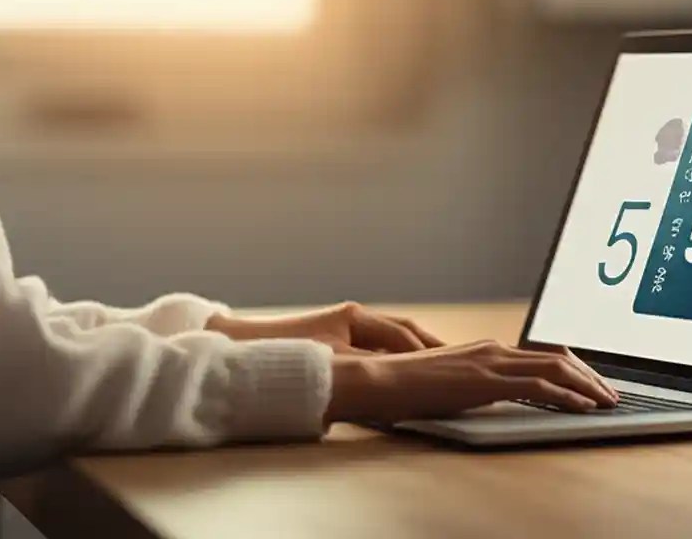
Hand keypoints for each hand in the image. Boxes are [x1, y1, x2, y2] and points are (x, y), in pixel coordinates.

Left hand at [206, 302, 444, 354]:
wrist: (229, 348)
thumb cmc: (276, 355)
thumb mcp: (330, 366)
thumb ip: (370, 370)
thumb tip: (405, 374)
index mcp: (353, 317)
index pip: (403, 337)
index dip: (429, 355)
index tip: (452, 370)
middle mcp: (349, 317)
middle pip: (403, 333)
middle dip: (431, 349)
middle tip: (461, 366)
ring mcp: (338, 327)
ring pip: (389, 339)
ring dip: (414, 353)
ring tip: (438, 369)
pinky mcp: (327, 339)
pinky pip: (372, 346)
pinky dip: (393, 357)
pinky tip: (398, 373)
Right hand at [324, 340, 620, 423]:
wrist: (379, 380)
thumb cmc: (408, 388)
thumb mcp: (453, 385)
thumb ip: (478, 387)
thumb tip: (500, 398)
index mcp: (487, 350)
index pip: (543, 355)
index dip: (574, 369)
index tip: (593, 384)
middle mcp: (494, 349)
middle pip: (557, 357)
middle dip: (590, 376)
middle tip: (611, 394)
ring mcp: (490, 362)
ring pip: (555, 367)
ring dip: (587, 384)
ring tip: (606, 401)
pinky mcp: (486, 380)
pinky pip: (537, 386)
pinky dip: (566, 395)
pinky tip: (581, 406)